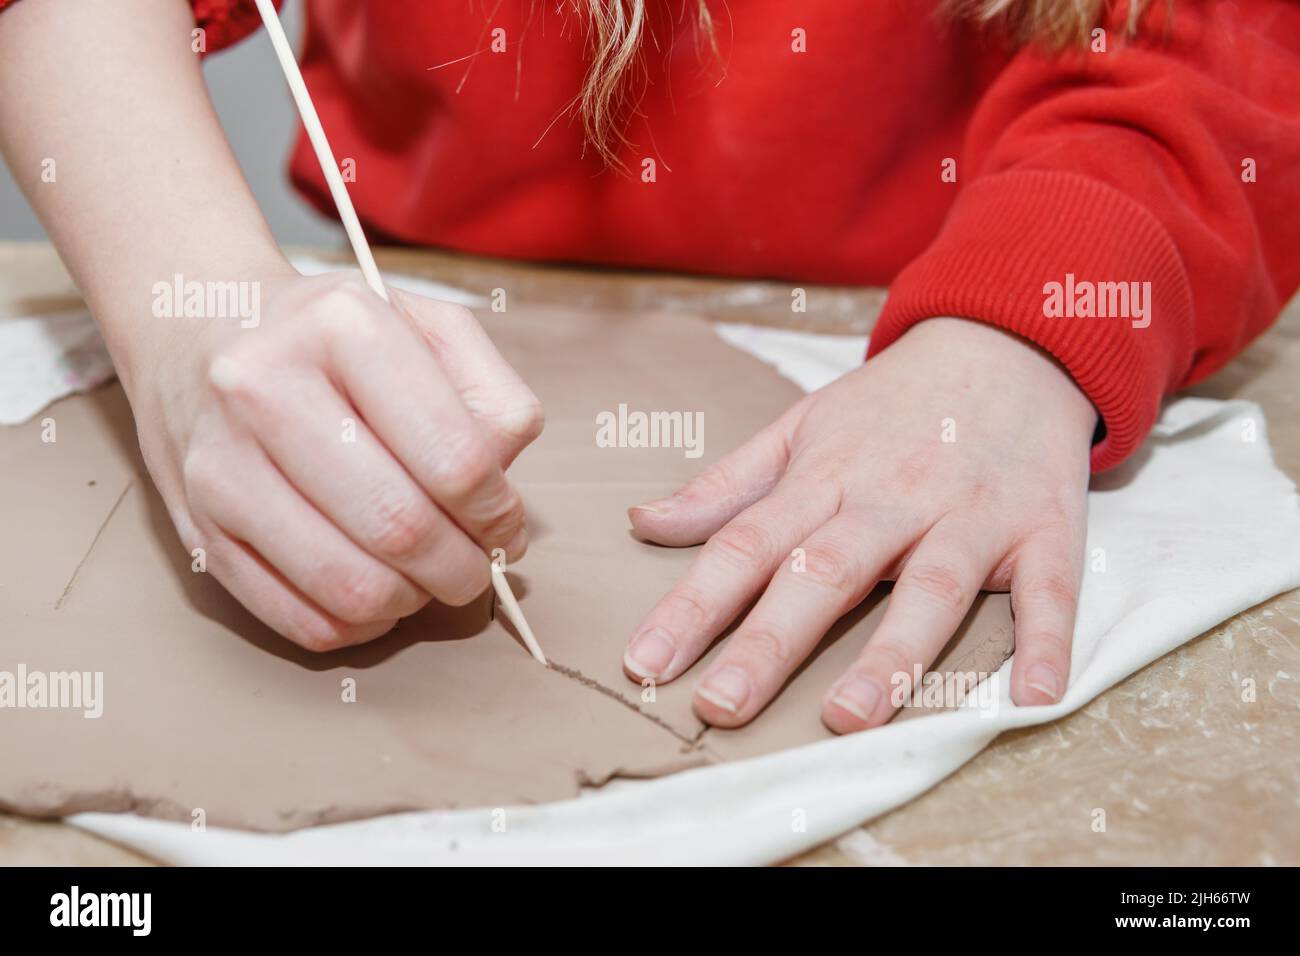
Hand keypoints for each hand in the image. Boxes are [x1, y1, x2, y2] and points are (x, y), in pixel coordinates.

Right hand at [132, 268, 543, 650]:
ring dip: (413, 601)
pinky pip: (301, 620)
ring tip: (428, 578)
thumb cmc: (336, 340)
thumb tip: (502, 508)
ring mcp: (221, 464)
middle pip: (400, 528)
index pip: (453, 458)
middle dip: (462, 567)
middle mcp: (265, 387)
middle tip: (478, 565)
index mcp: (342, 327)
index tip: (505, 523)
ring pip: (350, 587)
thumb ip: (492, 400)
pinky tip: (377, 592)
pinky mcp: (197, 529)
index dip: (496, 511)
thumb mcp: (427, 327)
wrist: (199, 325)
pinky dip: (359, 626)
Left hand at [622, 317, 1096, 730]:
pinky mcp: (1044, 530)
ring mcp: (971, 514)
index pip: (746, 544)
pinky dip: (1046, 641)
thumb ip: (728, 485)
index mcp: (826, 475)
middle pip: (824, 572)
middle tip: (722, 707)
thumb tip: (644, 525)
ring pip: (930, 589)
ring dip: (890, 655)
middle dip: (770, 642)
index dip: (694, 604)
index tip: (646, 662)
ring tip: (847, 719)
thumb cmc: (892, 403)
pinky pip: (1048, 591)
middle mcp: (893, 497)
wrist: (1008, 343)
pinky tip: (1032, 697)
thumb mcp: (802, 425)